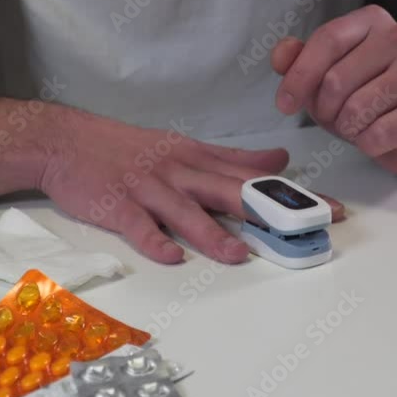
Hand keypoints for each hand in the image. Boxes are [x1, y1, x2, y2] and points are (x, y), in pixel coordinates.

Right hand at [0, 97, 344, 263]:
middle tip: (306, 226)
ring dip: (211, 233)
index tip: (330, 208)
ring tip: (238, 254)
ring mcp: (146, 188)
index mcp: (196, 158)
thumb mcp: (184, 146)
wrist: (66, 140)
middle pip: (229, 190)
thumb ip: (232, 158)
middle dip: (270, 209)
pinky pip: (137, 225)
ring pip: (184, 210)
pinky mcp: (116, 205)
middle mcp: (178, 171)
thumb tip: (278, 161)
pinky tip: (171, 256)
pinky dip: (153, 241)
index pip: (252, 177)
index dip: (293, 194)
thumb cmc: (127, 148)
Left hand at [271, 5, 396, 175]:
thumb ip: (299, 61)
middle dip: (324, 109)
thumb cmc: (364, 95)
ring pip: (358, 108)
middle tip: (333, 118)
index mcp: (372, 20)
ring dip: (346, 127)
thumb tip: (281, 55)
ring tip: (354, 126)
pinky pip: (381, 133)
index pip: (328, 40)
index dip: (300, 76)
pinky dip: (367, 144)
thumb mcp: (324, 76)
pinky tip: (374, 138)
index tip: (284, 105)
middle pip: (338, 79)